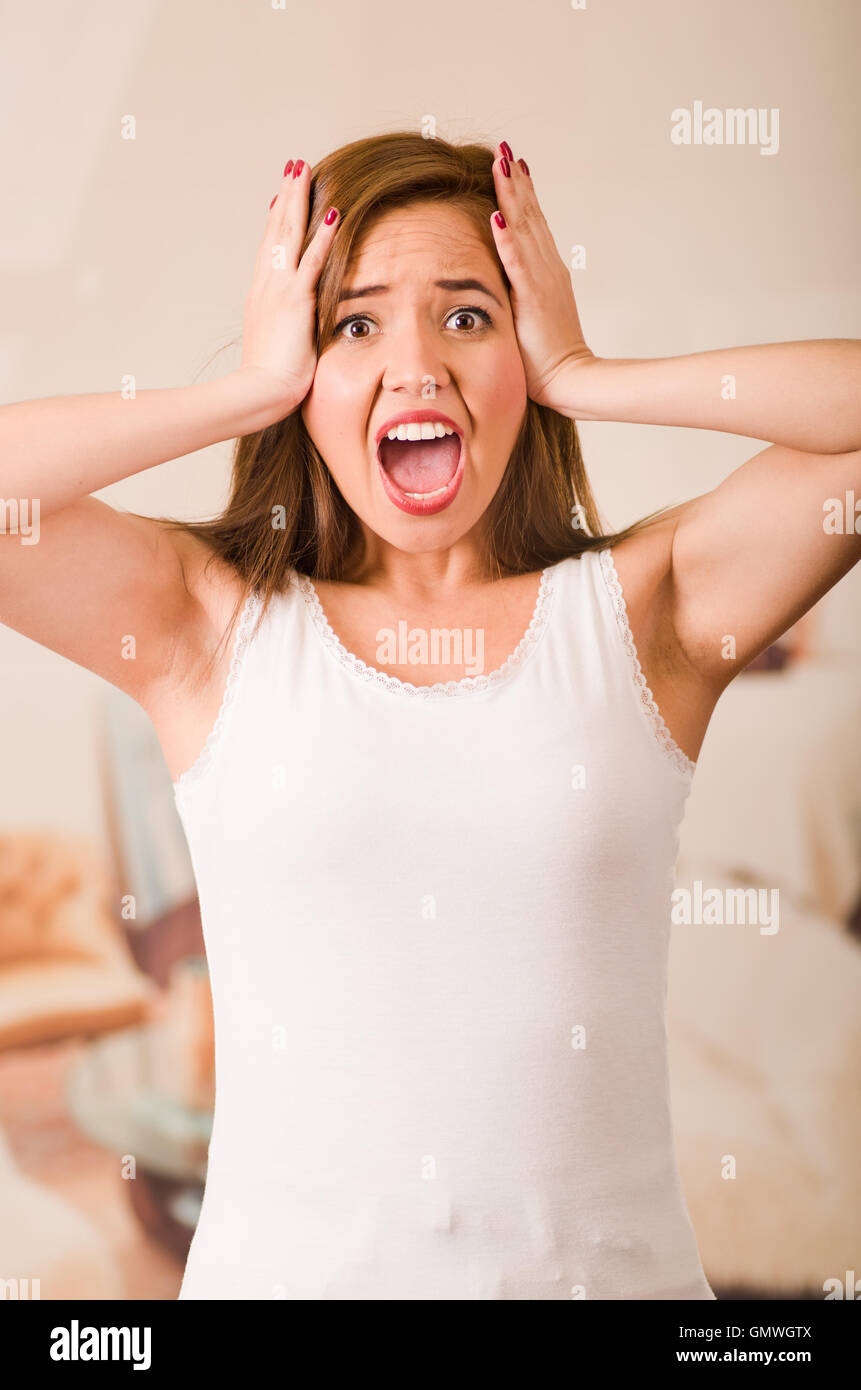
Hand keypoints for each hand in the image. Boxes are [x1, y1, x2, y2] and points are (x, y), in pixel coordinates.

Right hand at [240, 159, 339, 414]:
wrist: (258, 392)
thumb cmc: (267, 380)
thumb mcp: (275, 344)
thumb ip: (285, 327)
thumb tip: (293, 323)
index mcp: (261, 295)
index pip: (270, 248)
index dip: (277, 220)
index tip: (282, 196)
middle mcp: (266, 285)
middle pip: (276, 231)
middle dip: (286, 197)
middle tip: (294, 166)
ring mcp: (278, 290)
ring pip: (289, 235)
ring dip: (298, 200)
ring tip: (304, 170)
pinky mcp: (295, 301)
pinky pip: (312, 262)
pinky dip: (323, 236)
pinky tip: (334, 213)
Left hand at [489, 141, 594, 411]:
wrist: (570, 379)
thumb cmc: (548, 357)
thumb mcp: (533, 315)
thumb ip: (522, 294)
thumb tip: (504, 281)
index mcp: (547, 272)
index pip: (534, 225)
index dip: (523, 194)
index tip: (513, 165)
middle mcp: (548, 268)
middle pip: (531, 216)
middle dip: (517, 182)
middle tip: (506, 149)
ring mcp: (543, 280)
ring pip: (525, 228)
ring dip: (512, 195)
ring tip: (501, 163)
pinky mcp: (534, 297)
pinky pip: (517, 261)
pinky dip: (507, 237)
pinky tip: (497, 213)